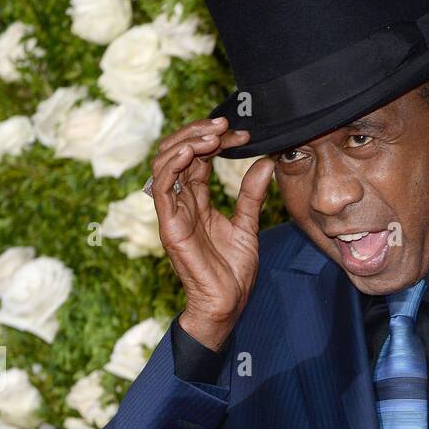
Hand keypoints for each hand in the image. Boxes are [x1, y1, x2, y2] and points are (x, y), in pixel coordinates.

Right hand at [148, 116, 274, 349]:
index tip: (242, 134)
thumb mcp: (247, 224)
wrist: (227, 303)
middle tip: (224, 125)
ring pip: (165, 163)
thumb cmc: (233, 272)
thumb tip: (266, 162)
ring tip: (212, 135)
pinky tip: (193, 152)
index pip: (198, 157)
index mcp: (196, 200)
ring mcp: (172, 213)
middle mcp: (181, 202)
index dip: (216, 140)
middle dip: (198, 132)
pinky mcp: (169, 226)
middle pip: (177, 153)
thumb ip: (251, 194)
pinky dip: (174, 165)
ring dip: (186, 142)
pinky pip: (162, 188)